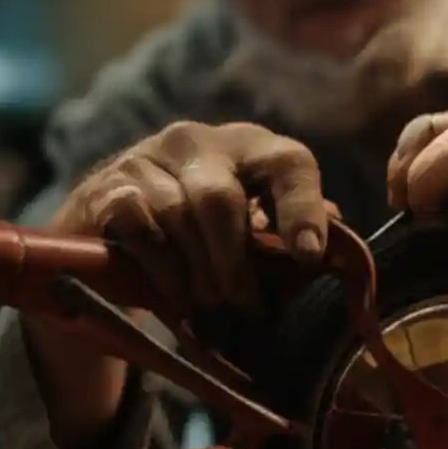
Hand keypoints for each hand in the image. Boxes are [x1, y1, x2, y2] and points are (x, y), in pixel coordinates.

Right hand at [54, 121, 329, 313]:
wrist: (110, 229)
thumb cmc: (199, 234)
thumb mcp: (248, 227)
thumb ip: (287, 234)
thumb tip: (337, 253)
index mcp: (249, 147)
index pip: (288, 164)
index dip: (302, 209)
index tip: (308, 256)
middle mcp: (197, 142)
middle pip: (221, 200)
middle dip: (234, 264)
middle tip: (246, 307)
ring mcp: (148, 159)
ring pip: (177, 217)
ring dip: (196, 274)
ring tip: (208, 305)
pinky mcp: (110, 188)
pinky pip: (139, 230)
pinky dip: (161, 269)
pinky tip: (173, 292)